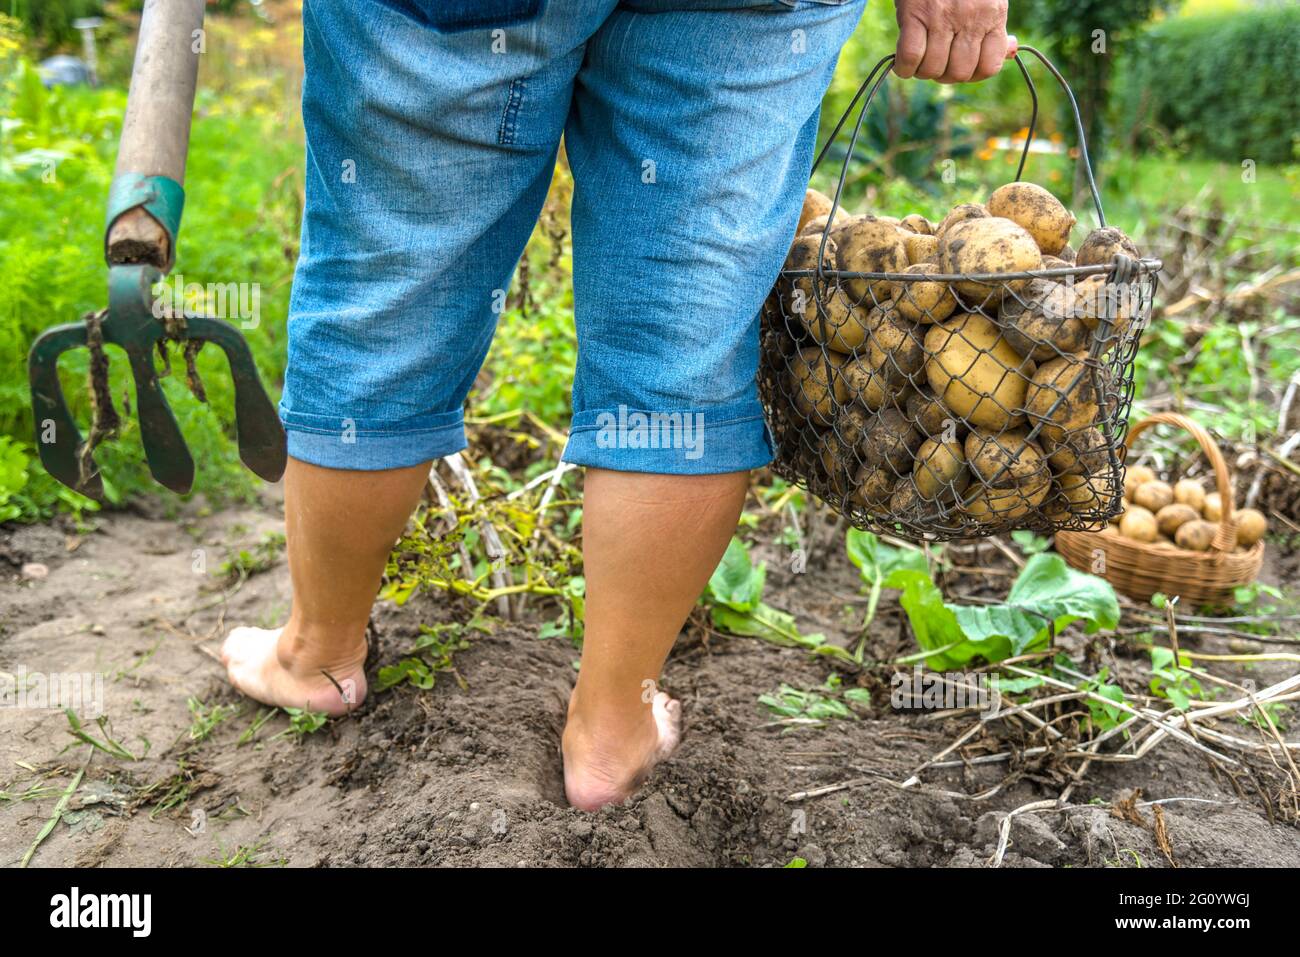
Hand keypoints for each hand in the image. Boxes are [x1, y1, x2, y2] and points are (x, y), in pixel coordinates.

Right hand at [893, 0, 1015, 83]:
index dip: (971, 75)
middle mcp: (971, 18)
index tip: (958, 65)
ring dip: (922, 72)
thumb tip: (1010, 51)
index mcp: (993, 15)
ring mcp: (943, 17)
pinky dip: (904, 68)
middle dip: (944, 75)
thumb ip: (994, 27)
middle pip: (959, 73)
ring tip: (919, 60)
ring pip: (933, 69)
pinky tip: (903, 64)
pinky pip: (910, 57)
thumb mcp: (987, 0)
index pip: (989, 67)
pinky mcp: (916, 14)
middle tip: (935, 63)